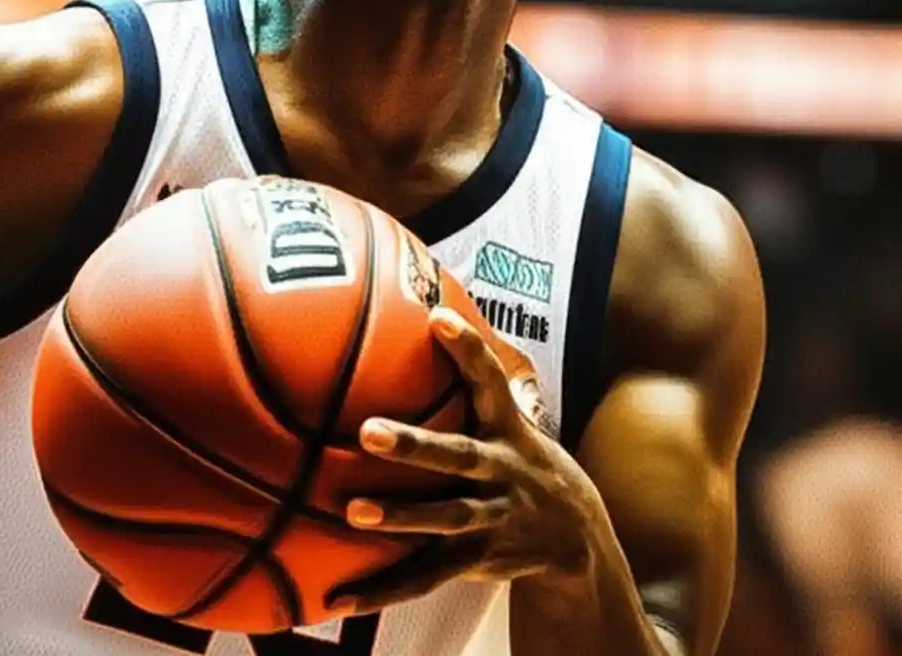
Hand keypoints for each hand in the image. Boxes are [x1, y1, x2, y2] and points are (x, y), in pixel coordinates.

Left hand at [329, 307, 608, 613]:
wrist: (576, 536)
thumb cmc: (520, 460)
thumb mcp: (508, 420)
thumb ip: (468, 385)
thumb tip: (417, 318)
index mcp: (508, 431)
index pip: (489, 380)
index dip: (467, 349)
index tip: (437, 318)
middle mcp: (503, 472)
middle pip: (458, 457)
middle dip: (415, 445)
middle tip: (367, 430)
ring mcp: (493, 519)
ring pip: (445, 518)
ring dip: (401, 517)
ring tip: (353, 512)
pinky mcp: (478, 559)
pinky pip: (426, 576)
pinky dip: (383, 588)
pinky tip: (339, 597)